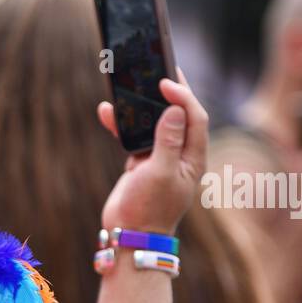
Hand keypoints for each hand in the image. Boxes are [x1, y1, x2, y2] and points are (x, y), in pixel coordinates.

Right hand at [96, 71, 208, 234]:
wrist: (129, 236)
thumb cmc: (149, 209)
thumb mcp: (160, 173)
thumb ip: (168, 141)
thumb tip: (175, 110)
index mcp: (194, 157)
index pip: (194, 117)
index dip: (183, 96)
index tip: (166, 83)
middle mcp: (181, 154)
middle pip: (179, 114)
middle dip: (171, 91)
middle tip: (162, 66)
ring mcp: (160, 157)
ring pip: (155, 122)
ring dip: (142, 105)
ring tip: (134, 83)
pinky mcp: (141, 163)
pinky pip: (134, 137)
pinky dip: (122, 124)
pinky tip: (107, 112)